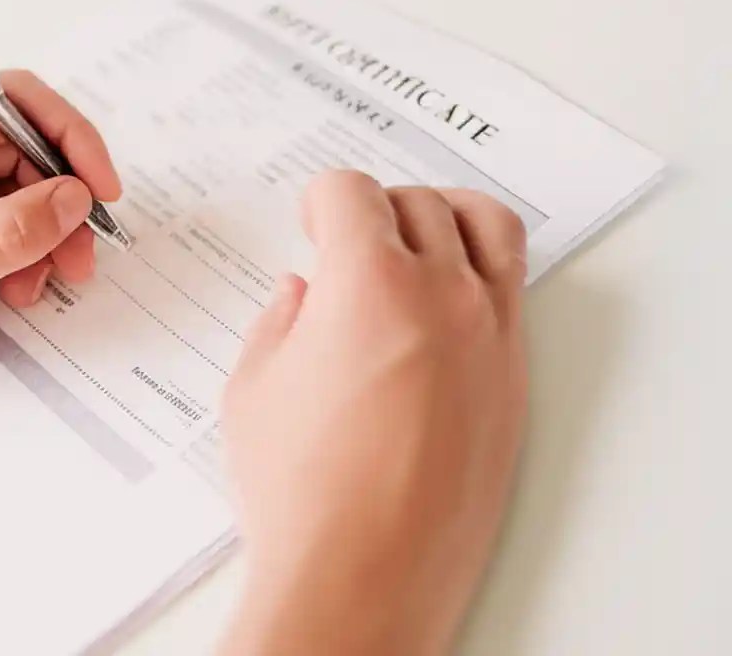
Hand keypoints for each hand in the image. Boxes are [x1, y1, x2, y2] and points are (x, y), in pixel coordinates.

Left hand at [0, 71, 119, 368]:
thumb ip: (10, 232)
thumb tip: (74, 200)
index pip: (17, 102)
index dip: (71, 143)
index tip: (101, 194)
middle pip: (18, 144)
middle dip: (57, 202)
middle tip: (78, 259)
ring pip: (4, 180)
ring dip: (32, 231)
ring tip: (37, 284)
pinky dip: (2, 243)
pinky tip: (8, 283)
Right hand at [219, 171, 527, 655]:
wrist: (363, 573)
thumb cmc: (301, 491)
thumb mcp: (253, 390)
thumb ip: (279, 323)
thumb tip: (301, 298)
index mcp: (369, 282)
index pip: (353, 193)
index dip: (320, 199)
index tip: (311, 218)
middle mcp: (442, 295)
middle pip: (419, 203)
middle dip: (375, 207)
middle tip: (348, 235)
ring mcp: (490, 337)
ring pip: (488, 230)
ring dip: (446, 217)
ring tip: (418, 238)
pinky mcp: (514, 381)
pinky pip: (510, 294)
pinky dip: (478, 275)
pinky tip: (444, 302)